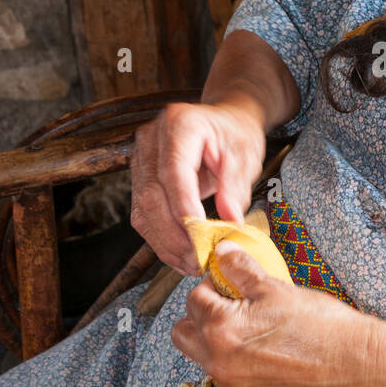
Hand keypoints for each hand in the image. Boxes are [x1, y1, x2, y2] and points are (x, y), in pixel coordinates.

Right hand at [130, 102, 266, 273]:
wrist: (223, 123)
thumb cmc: (235, 134)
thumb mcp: (246, 153)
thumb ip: (236, 184)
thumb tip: (231, 220)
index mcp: (179, 123)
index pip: (173, 171)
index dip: (183, 206)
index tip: (200, 236)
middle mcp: (151, 140)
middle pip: (151, 195)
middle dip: (175, 234)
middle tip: (199, 259)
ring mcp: (140, 160)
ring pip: (142, 211)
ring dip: (166, 243)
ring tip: (193, 263)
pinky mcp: (139, 179)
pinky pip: (144, 216)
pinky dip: (162, 239)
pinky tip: (181, 255)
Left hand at [170, 243, 385, 386]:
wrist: (357, 366)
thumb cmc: (321, 326)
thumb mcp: (277, 288)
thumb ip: (241, 269)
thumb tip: (223, 252)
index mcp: (220, 330)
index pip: (193, 299)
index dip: (212, 285)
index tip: (230, 281)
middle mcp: (218, 364)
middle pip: (183, 334)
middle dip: (200, 316)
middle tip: (231, 305)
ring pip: (205, 359)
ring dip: (217, 342)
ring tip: (253, 329)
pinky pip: (229, 380)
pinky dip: (239, 365)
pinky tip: (268, 354)